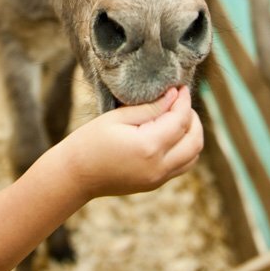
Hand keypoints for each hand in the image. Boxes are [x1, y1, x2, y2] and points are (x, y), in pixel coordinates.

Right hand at [59, 86, 202, 199]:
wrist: (74, 175)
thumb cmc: (89, 142)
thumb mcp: (117, 118)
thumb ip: (149, 108)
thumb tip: (174, 96)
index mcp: (148, 146)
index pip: (180, 120)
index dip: (183, 101)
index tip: (181, 87)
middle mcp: (158, 166)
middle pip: (194, 140)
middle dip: (193, 118)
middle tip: (180, 101)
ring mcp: (158, 178)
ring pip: (193, 156)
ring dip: (192, 134)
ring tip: (178, 117)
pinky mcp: (155, 184)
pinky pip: (183, 165)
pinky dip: (185, 148)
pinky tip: (171, 135)